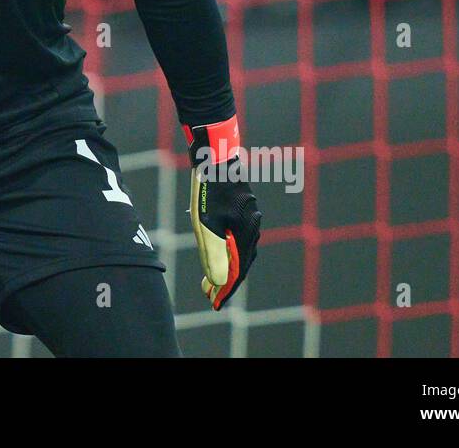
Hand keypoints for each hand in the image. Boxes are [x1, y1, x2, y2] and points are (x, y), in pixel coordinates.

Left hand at [184, 115, 260, 309]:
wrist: (214, 153)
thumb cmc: (209, 188)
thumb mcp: (206, 224)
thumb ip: (214, 254)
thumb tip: (218, 283)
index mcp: (247, 232)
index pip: (238, 270)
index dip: (225, 290)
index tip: (213, 304)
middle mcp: (252, 226)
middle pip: (241, 262)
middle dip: (226, 281)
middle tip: (209, 295)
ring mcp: (248, 216)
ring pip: (239, 249)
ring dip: (227, 265)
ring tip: (211, 279)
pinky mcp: (241, 208)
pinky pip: (237, 236)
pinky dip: (228, 250)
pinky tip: (218, 250)